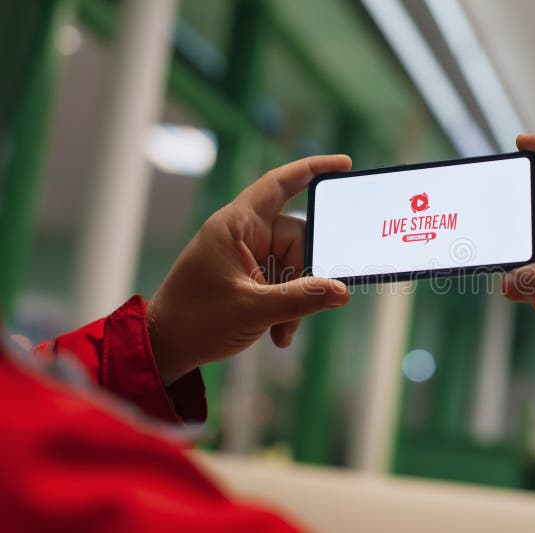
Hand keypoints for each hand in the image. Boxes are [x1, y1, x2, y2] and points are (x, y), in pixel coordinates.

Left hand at [147, 155, 352, 384]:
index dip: (312, 169)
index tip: (344, 164)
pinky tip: (280, 333)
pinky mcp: (253, 277)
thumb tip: (342, 292)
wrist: (166, 348)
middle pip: (297, 238)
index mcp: (235, 225)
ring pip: (295, 266)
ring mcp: (249, 256)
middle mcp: (244, 234)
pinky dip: (288, 307)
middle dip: (305, 276)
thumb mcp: (253, 309)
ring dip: (296, 299)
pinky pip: (285, 283)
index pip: (278, 185)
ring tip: (283, 329)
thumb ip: (301, 299)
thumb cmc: (195, 321)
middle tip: (304, 306)